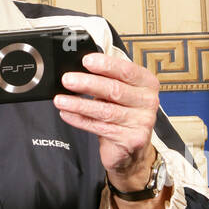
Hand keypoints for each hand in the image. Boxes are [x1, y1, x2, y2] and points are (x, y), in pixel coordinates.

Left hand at [53, 51, 158, 191]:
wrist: (131, 147)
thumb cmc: (122, 112)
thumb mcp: (118, 92)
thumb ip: (105, 79)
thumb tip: (77, 70)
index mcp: (146, 83)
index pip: (127, 70)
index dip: (106, 65)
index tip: (86, 61)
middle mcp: (148, 101)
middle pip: (114, 90)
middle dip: (87, 84)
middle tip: (67, 80)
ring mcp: (142, 121)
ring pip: (105, 110)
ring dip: (79, 104)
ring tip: (60, 100)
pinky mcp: (132, 139)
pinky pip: (100, 127)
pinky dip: (80, 120)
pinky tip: (67, 114)